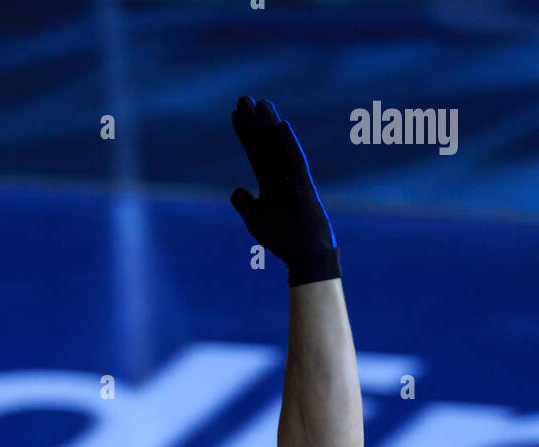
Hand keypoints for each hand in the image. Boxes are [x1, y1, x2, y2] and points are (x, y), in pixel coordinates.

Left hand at [229, 95, 338, 286]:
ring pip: (280, 148)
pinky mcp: (305, 187)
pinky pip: (296, 162)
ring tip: (260, 103)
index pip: (255, 151)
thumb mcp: (256, 220)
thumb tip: (236, 191)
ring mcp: (294, 179)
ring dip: (270, 126)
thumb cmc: (282, 239)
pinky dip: (288, 145)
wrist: (304, 256)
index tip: (234, 114)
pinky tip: (280, 127)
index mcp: (270, 182)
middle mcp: (282, 175)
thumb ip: (245, 204)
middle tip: (242, 98)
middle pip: (266, 143)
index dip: (245, 133)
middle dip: (254, 122)